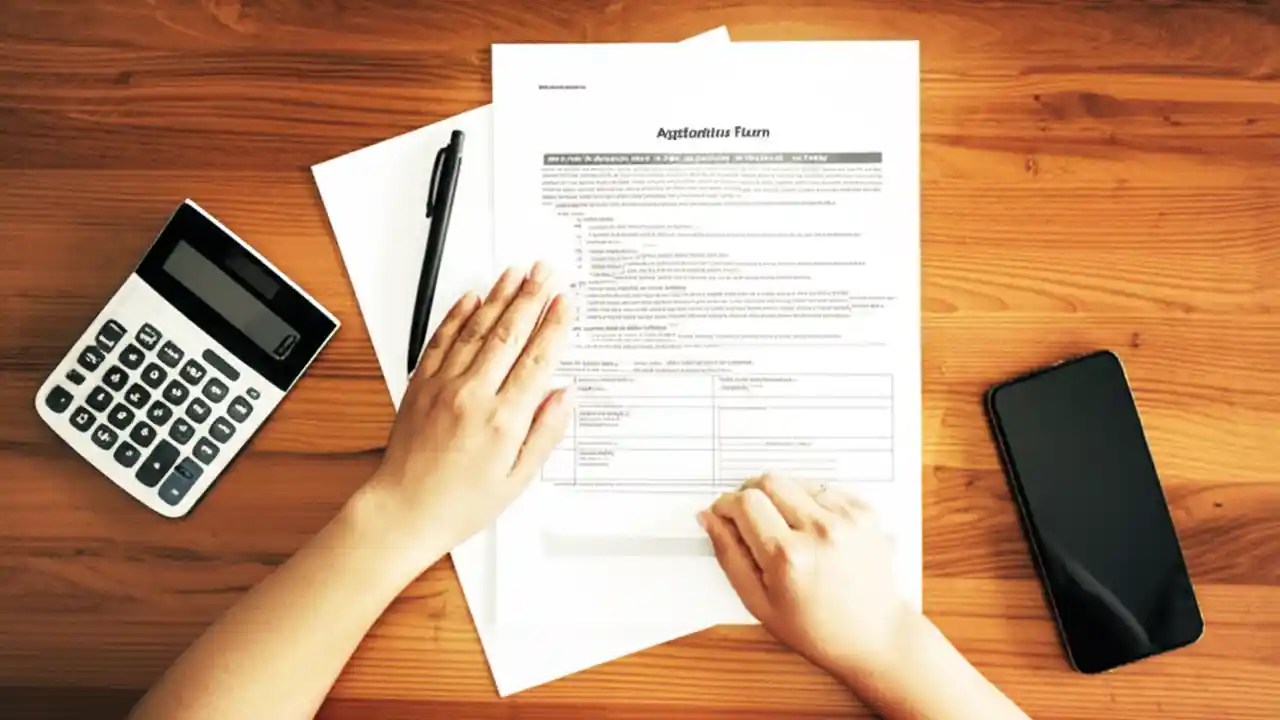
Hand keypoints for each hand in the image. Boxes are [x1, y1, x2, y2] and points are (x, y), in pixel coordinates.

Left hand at [363, 263, 573, 562]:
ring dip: (499, 296)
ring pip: (477, 328)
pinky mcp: (420, 385)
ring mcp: (443, 386)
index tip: (566, 302)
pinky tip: (472, 297)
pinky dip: (458, 315)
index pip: (538, 359)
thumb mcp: (518, 479)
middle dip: (532, 297)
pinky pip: (441, 340)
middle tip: (547, 271)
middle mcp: (473, 395)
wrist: (402, 511)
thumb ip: (545, 433)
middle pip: (510, 333)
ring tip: (516, 273)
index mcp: (503, 420)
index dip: (555, 325)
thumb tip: (565, 396)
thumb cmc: (458, 503)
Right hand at [700, 474, 916, 679]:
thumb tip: (709, 517)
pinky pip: (823, 488)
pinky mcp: (865, 512)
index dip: (726, 505)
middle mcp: (821, 531)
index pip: (744, 502)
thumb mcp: (758, 602)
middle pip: (768, 480)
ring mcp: (847, 518)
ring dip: (781, 498)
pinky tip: (813, 532)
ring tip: (788, 532)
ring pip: (795, 481)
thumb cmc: (816, 628)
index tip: (724, 515)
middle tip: (750, 519)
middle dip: (750, 494)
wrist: (873, 635)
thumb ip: (728, 554)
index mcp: (789, 557)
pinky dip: (809, 503)